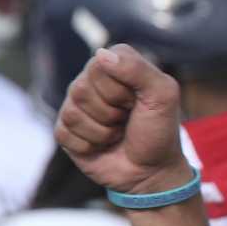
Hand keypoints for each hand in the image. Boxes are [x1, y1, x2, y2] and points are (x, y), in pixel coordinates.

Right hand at [54, 43, 192, 196]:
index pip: (100, 64)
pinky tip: (102, 146)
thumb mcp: (163, 97)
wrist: (152, 171)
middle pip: (81, 89)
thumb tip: (102, 54)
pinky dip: (89, 145)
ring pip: (72, 112)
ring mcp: (75, 105)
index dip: (120, 89)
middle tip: (127, 119)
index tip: (138, 101)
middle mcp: (91, 80)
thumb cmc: (160, 131)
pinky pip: (64, 133)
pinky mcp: (65, 129)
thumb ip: (139, 70)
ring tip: (117, 133)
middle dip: (111, 112)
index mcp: (116, 65)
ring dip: (102, 132)